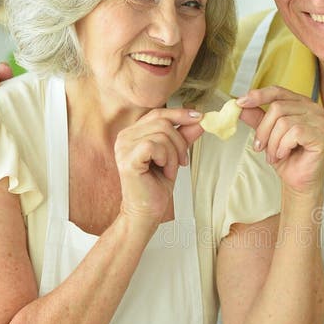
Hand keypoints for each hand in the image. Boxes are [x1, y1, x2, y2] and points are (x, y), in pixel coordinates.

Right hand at [114, 107, 201, 222]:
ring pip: (162, 134)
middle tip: (181, 162)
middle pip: (162, 122)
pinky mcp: (128, 159)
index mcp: (133, 133)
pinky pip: (155, 145)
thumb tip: (199, 119)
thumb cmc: (156, 186)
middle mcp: (125, 136)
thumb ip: (184, 136)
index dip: (179, 113)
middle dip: (180, 142)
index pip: (158, 113)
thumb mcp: (174, 155)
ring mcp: (124, 147)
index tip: (199, 117)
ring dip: (174, 154)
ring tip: (169, 170)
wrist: (147, 211)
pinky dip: (166, 158)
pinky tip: (163, 170)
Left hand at [237, 86, 323, 193]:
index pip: (277, 91)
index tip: (241, 103)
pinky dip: (283, 146)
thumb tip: (240, 106)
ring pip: (284, 122)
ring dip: (273, 143)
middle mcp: (312, 109)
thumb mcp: (267, 135)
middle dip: (263, 130)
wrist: (298, 180)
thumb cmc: (287, 158)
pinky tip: (284, 154)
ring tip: (273, 154)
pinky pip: (295, 133)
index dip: (259, 95)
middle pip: (277, 108)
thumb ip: (257, 118)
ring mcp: (320, 121)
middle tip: (260, 146)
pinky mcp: (322, 135)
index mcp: (300, 104)